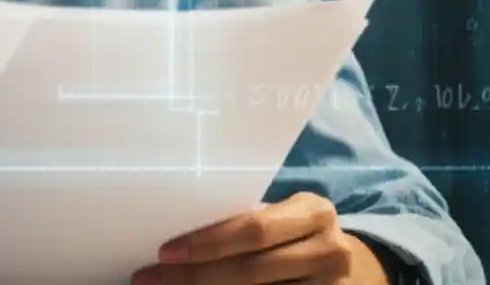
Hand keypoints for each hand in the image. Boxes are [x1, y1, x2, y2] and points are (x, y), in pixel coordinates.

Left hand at [130, 192, 389, 283]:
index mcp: (313, 211)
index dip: (208, 243)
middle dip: (194, 277)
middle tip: (149, 278)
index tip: (165, 252)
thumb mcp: (278, 216)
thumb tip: (172, 242)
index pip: (254, 229)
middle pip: (252, 270)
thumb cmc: (289, 231)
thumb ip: (242, 222)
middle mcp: (331, 249)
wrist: (340, 260)